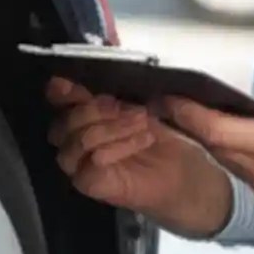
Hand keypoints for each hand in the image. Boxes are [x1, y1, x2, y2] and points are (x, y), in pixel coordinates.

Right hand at [45, 78, 232, 236]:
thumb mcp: (151, 107)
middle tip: (134, 110)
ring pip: (74, 143)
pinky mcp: (95, 186)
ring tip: (144, 125)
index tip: (69, 85)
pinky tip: (143, 141)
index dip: (62, 94)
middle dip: (94, 110)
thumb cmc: (173, 142)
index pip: (60, 105)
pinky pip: (89, 167)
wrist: (193, 177)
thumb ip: (128, 92)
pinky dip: (115, 149)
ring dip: (109, 128)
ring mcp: (84, 168)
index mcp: (89, 120)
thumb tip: (116, 67)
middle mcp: (79, 144)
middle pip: (61, 125)